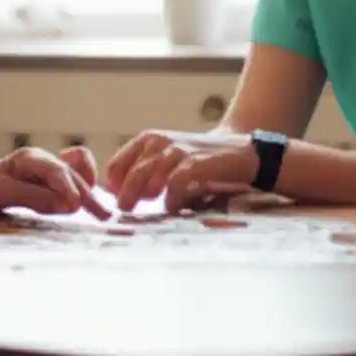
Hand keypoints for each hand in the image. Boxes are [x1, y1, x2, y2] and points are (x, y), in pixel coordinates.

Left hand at [0, 146, 110, 218]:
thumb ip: (32, 197)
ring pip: (78, 174)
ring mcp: (51, 168)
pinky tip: (89, 202)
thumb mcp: (0, 192)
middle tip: (104, 216)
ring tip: (102, 212)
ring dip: (91, 191)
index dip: (68, 187)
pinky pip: (76, 176)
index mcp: (29, 158)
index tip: (77, 205)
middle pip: (72, 174)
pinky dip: (86, 186)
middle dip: (88, 194)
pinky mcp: (54, 179)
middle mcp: (44, 160)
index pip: (56, 170)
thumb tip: (66, 205)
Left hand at [105, 130, 258, 212]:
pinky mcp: (197, 163)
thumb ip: (146, 178)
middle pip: (131, 174)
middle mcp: (160, 142)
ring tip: (146, 214)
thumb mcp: (167, 163)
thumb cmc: (198, 164)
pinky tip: (172, 208)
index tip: (119, 206)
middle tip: (125, 215)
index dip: (115, 189)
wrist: (240, 153)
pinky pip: (174, 183)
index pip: (116, 167)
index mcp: (148, 141)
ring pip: (147, 176)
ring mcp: (178, 151)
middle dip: (126, 197)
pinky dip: (170, 198)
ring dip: (144, 197)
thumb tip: (122, 204)